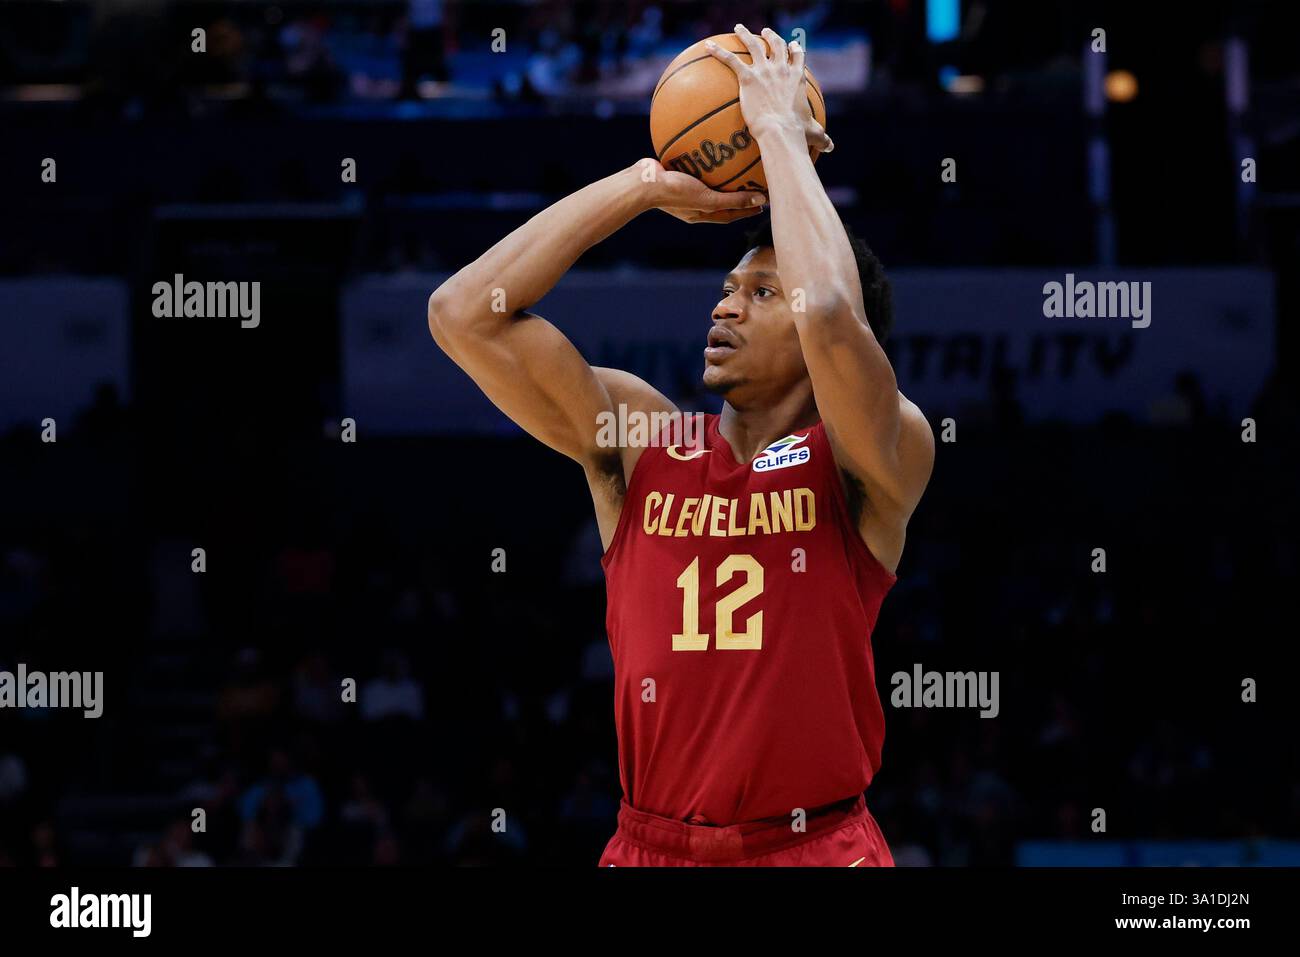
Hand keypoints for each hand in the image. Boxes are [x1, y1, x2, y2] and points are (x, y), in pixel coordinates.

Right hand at [632, 158, 766, 223]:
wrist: (642, 182)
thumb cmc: (674, 194)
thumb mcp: (708, 199)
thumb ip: (733, 200)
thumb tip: (761, 200)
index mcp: (701, 213)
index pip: (730, 213)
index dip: (747, 209)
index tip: (763, 202)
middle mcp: (693, 203)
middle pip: (720, 199)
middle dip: (737, 193)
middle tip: (753, 183)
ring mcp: (683, 189)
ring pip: (708, 181)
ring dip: (721, 174)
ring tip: (734, 162)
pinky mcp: (675, 173)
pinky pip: (695, 166)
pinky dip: (704, 158)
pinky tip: (710, 144)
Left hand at [705, 25, 832, 154]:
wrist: (780, 130)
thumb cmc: (797, 132)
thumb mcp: (813, 133)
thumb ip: (822, 138)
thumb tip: (830, 148)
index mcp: (796, 79)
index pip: (797, 58)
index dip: (794, 50)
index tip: (792, 45)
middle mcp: (781, 69)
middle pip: (776, 46)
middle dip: (771, 37)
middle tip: (766, 33)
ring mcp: (764, 71)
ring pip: (753, 45)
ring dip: (745, 35)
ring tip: (738, 29)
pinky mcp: (748, 77)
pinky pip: (730, 60)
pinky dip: (718, 52)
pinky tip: (707, 47)